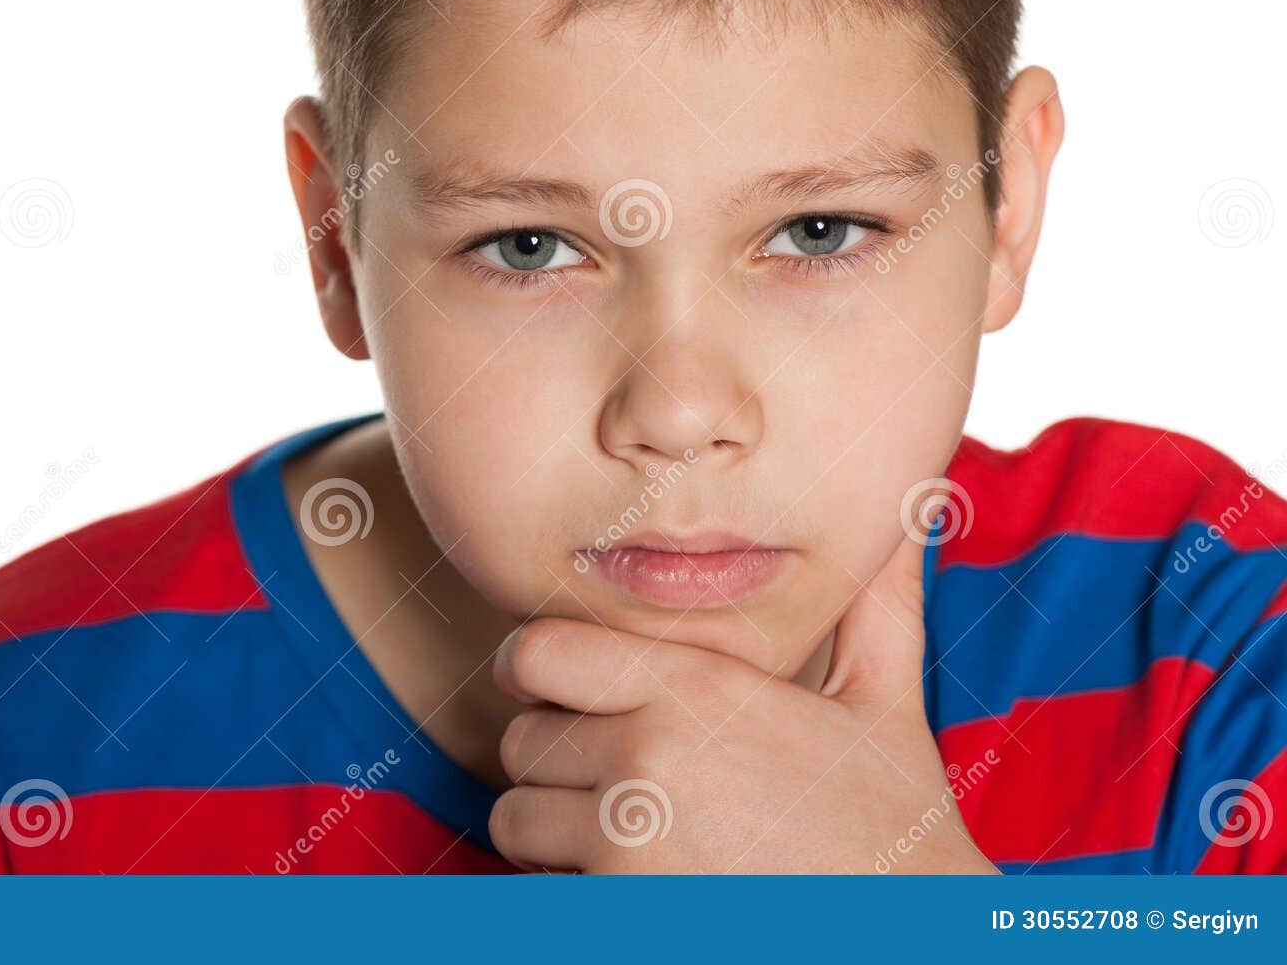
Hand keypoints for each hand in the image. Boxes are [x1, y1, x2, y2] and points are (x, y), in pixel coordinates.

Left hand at [488, 529, 998, 873]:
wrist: (915, 939)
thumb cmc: (898, 832)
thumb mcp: (887, 705)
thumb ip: (875, 606)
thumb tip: (911, 512)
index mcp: (697, 688)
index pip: (537, 652)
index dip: (532, 669)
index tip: (553, 690)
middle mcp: (647, 754)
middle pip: (521, 740)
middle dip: (554, 759)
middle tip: (608, 779)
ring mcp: (627, 840)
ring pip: (517, 819)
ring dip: (553, 831)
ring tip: (621, 838)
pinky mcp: (619, 911)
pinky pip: (539, 890)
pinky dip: (568, 892)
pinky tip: (636, 891)